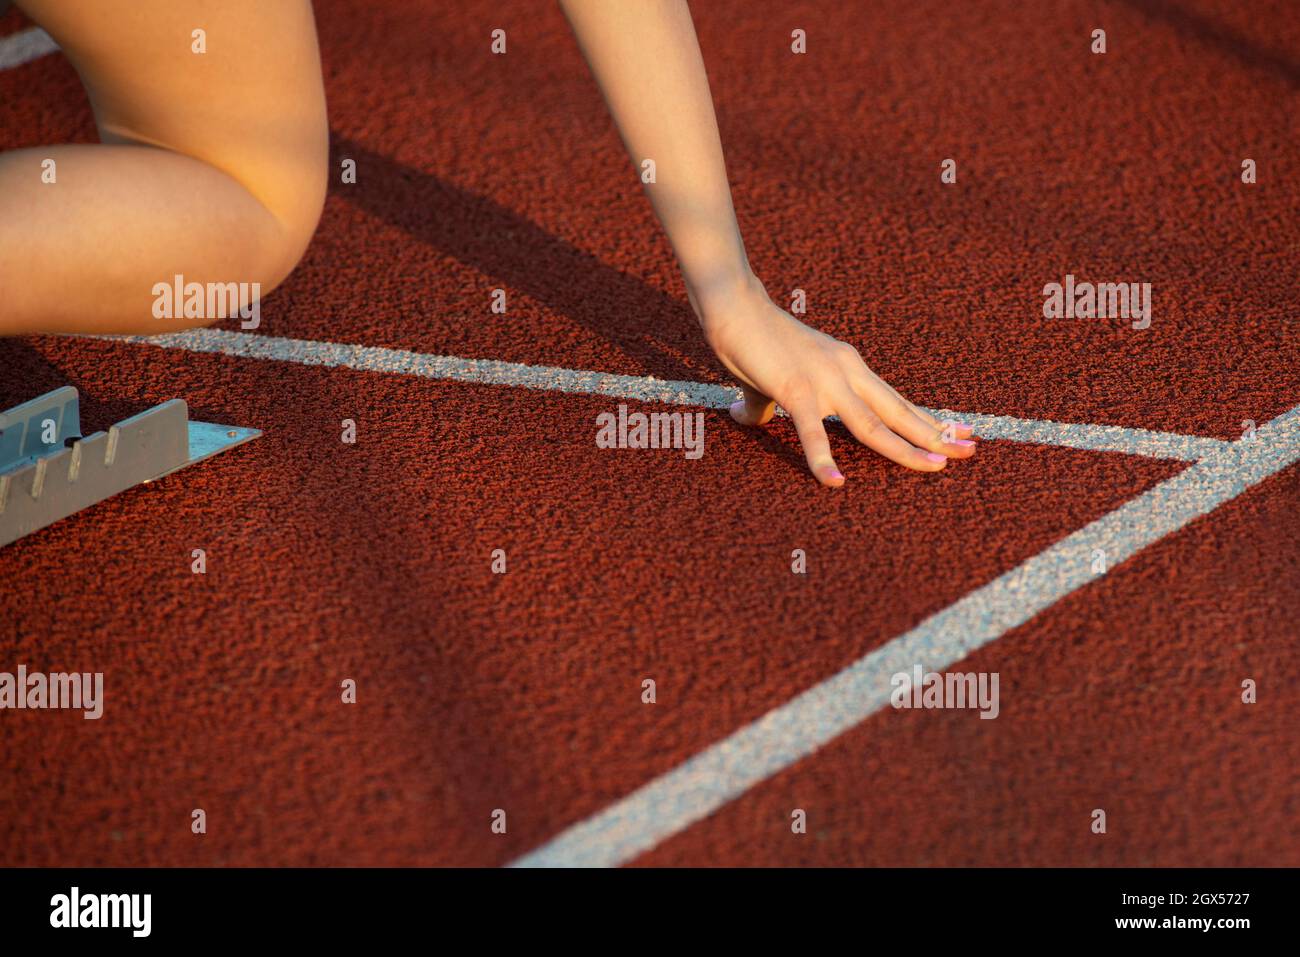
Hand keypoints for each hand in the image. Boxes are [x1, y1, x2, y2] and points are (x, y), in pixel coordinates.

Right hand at [696, 274, 976, 486]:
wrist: (735, 309)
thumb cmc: (753, 341)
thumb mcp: (771, 380)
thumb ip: (765, 405)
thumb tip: (743, 418)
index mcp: (849, 368)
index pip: (896, 401)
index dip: (928, 421)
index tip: (958, 436)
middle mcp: (848, 372)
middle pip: (900, 412)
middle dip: (937, 435)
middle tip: (972, 451)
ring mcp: (825, 381)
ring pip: (872, 425)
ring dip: (906, 448)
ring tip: (935, 467)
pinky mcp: (796, 390)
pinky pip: (812, 432)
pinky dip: (823, 459)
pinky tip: (835, 482)